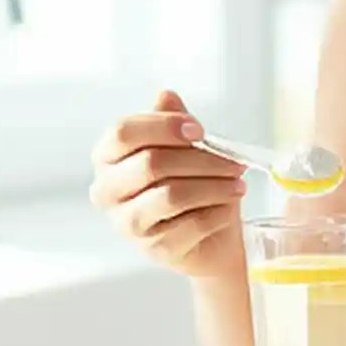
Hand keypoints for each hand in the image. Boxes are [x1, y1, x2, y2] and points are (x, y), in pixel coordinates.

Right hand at [89, 90, 247, 275]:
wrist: (210, 237)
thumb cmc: (192, 183)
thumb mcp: (185, 147)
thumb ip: (172, 122)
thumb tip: (166, 95)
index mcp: (107, 158)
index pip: (123, 133)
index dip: (163, 126)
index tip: (199, 129)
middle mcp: (107, 192)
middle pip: (150, 164)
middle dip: (201, 159)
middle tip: (234, 161)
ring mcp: (128, 224)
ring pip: (171, 195)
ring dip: (214, 186)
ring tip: (238, 183)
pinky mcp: (154, 249)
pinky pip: (190, 224)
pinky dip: (218, 212)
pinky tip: (230, 206)